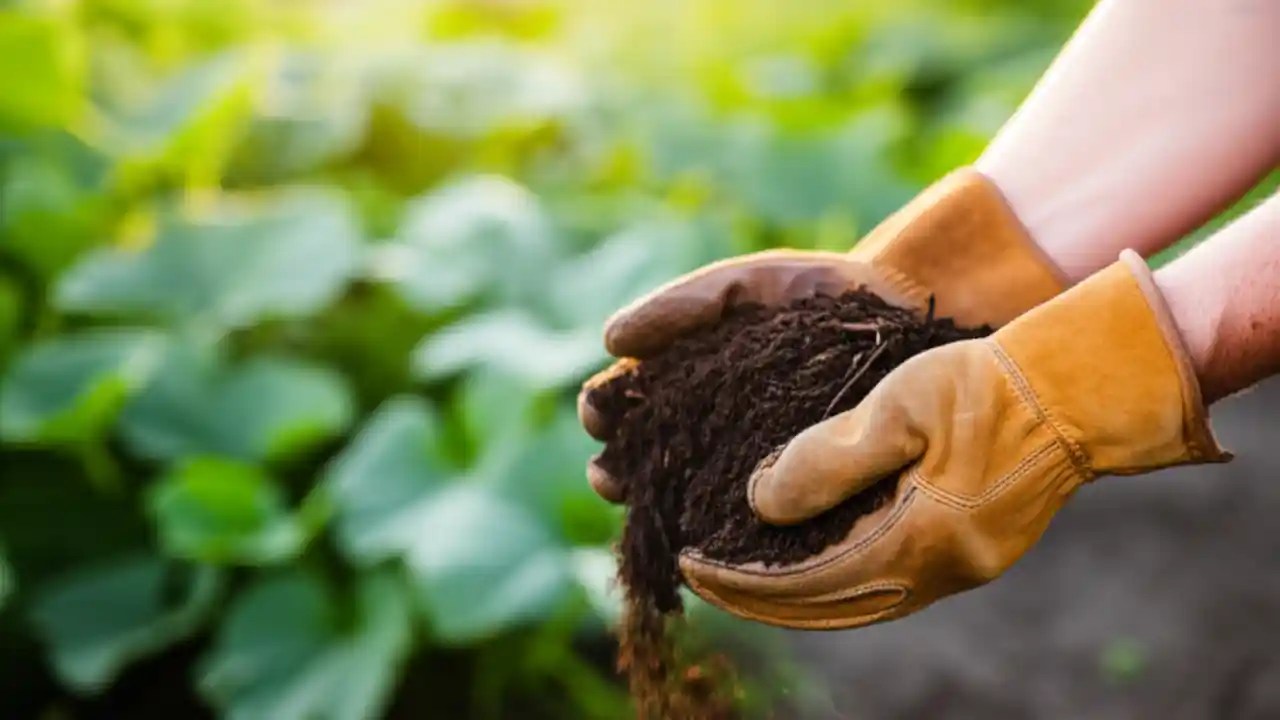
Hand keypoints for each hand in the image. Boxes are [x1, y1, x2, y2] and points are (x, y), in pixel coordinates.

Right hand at [579, 168, 1064, 501]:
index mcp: (690, 380)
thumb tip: (610, 337)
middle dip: (623, 470)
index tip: (596, 413)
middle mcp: (712, 429)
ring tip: (647, 513)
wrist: (902, 311)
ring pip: (693, 497)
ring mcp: (754, 465)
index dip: (607, 410)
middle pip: (651, 460)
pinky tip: (712, 540)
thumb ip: (684, 303)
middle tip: (610, 478)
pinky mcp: (800, 493)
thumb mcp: (747, 285)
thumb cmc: (818, 294)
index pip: (632, 401)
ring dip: (662, 509)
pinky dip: (731, 532)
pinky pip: (759, 518)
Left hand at [679, 252, 1229, 628]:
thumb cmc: (988, 388)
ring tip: (739, 574)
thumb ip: (828, 459)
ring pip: (850, 605)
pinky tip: (802, 560)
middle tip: (701, 574)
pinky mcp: (962, 555)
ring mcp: (953, 570)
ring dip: (790, 595)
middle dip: (755, 596)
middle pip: (823, 608)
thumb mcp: (900, 407)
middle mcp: (934, 573)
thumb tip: (759, 503)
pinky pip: (878, 587)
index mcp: (917, 544)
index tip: (688, 561)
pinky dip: (829, 582)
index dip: (739, 579)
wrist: (1075, 393)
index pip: (803, 585)